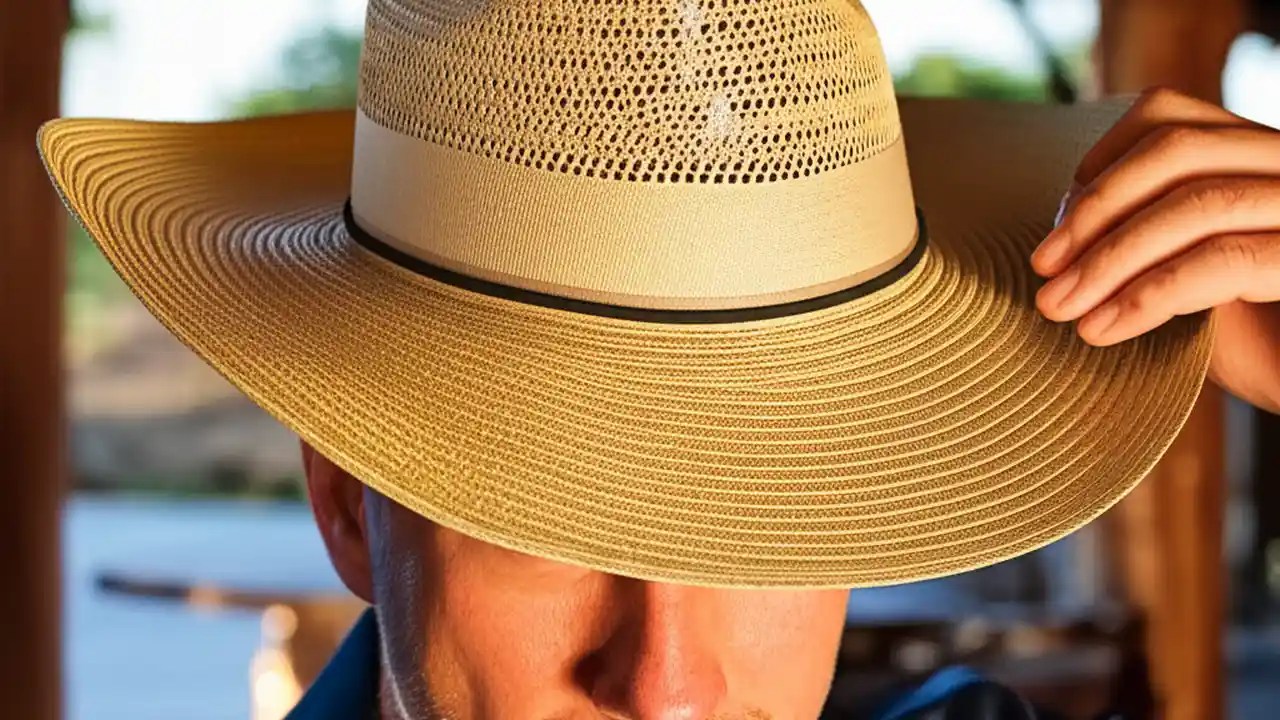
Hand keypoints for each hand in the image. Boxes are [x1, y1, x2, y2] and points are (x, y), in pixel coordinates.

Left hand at [1031, 86, 1279, 413]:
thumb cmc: (1251, 338)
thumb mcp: (1185, 270)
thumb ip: (1141, 231)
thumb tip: (1065, 216)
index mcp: (1256, 153)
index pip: (1168, 117)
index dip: (1099, 170)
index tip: (1057, 231)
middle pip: (1178, 151)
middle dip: (1096, 212)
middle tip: (1044, 271)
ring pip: (1197, 204)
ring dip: (1110, 260)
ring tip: (1060, 307)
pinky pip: (1224, 261)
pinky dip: (1148, 295)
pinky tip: (1102, 328)